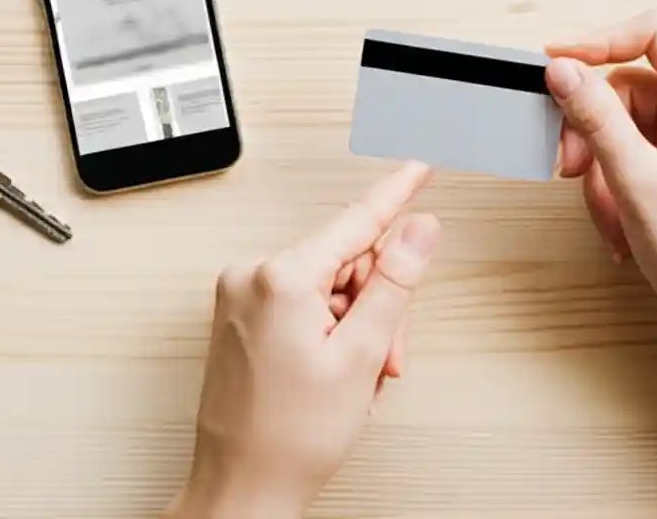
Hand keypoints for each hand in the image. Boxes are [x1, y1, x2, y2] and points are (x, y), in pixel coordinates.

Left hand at [169, 162, 440, 518]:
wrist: (242, 488)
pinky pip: (299, 304)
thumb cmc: (290, 437)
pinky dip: (328, 332)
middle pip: (344, 263)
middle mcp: (250, 277)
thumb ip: (394, 283)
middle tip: (387, 356)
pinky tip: (333, 371)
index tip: (418, 169)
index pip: (356, 222)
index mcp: (280, 278)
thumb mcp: (362, 355)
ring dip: (355, 326)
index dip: (396, 196)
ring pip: (326, 287)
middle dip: (376, 305)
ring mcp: (239, 298)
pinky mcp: (238, 318)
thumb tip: (418, 229)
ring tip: (357, 378)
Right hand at [545, 11, 656, 327]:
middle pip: (630, 84)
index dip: (599, 40)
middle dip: (594, 128)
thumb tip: (562, 68)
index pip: (654, 33)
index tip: (554, 63)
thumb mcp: (634, 181)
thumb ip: (596, 116)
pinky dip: (619, 182)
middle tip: (569, 167)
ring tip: (611, 215)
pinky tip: (622, 221)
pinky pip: (639, 150)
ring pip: (627, 123)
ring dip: (604, 167)